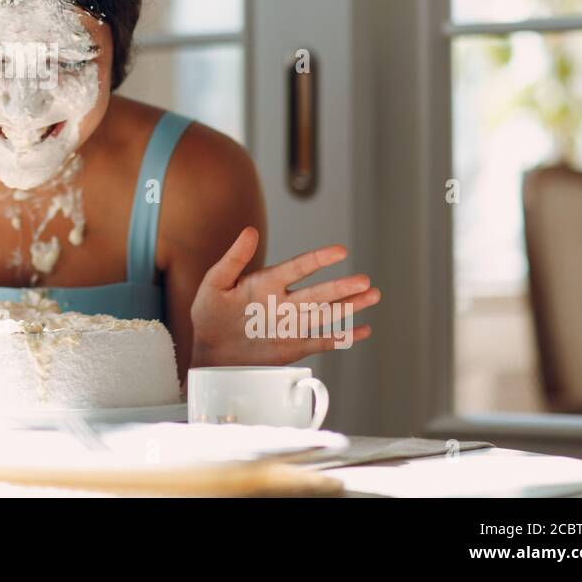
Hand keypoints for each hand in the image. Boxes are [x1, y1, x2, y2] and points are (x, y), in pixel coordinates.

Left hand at [189, 227, 380, 365]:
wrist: (209, 351)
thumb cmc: (210, 314)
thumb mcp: (215, 283)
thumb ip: (233, 259)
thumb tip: (249, 231)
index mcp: (267, 283)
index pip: (297, 267)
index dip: (318, 259)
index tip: (340, 251)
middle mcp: (284, 302)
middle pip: (318, 293)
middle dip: (342, 287)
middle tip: (365, 280)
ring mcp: (291, 325)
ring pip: (326, 314)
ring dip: (349, 306)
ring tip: (373, 295)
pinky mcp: (293, 347)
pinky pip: (322, 341)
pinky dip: (342, 337)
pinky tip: (362, 330)